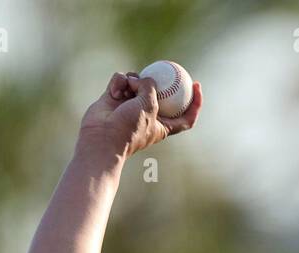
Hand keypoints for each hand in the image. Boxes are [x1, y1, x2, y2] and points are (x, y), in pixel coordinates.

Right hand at [78, 71, 201, 159]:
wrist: (101, 138)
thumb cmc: (128, 129)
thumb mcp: (149, 107)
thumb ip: (151, 89)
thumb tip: (147, 79)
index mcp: (162, 125)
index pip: (185, 117)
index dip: (195, 103)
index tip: (197, 86)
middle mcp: (147, 114)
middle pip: (161, 94)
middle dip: (162, 81)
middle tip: (167, 67)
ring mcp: (130, 105)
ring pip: (138, 82)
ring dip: (134, 80)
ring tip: (128, 87)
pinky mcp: (114, 97)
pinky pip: (121, 80)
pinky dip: (119, 82)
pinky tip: (115, 91)